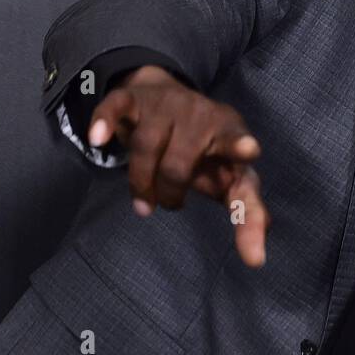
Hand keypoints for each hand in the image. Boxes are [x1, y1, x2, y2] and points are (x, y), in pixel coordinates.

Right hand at [86, 65, 269, 266]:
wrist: (166, 96)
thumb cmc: (203, 149)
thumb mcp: (227, 175)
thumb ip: (245, 211)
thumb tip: (257, 258)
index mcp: (229, 132)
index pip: (237, 142)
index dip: (241, 147)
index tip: (250, 149)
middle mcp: (200, 114)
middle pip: (178, 164)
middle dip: (170, 193)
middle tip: (170, 203)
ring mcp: (167, 105)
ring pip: (145, 147)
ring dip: (140, 183)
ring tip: (145, 202)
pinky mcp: (135, 99)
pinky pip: (116, 108)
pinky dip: (105, 123)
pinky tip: (98, 138)